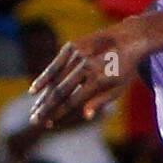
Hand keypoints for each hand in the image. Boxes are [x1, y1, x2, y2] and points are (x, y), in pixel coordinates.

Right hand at [28, 18, 146, 129]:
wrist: (129, 38)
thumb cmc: (125, 68)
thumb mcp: (119, 88)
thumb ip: (101, 101)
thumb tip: (85, 116)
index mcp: (99, 79)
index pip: (73, 101)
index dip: (59, 114)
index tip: (48, 124)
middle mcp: (86, 66)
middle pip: (60, 92)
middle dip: (45, 108)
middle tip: (34, 121)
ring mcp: (78, 54)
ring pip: (55, 79)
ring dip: (42, 96)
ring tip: (34, 110)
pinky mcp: (72, 46)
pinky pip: (55, 64)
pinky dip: (44, 78)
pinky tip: (34, 90)